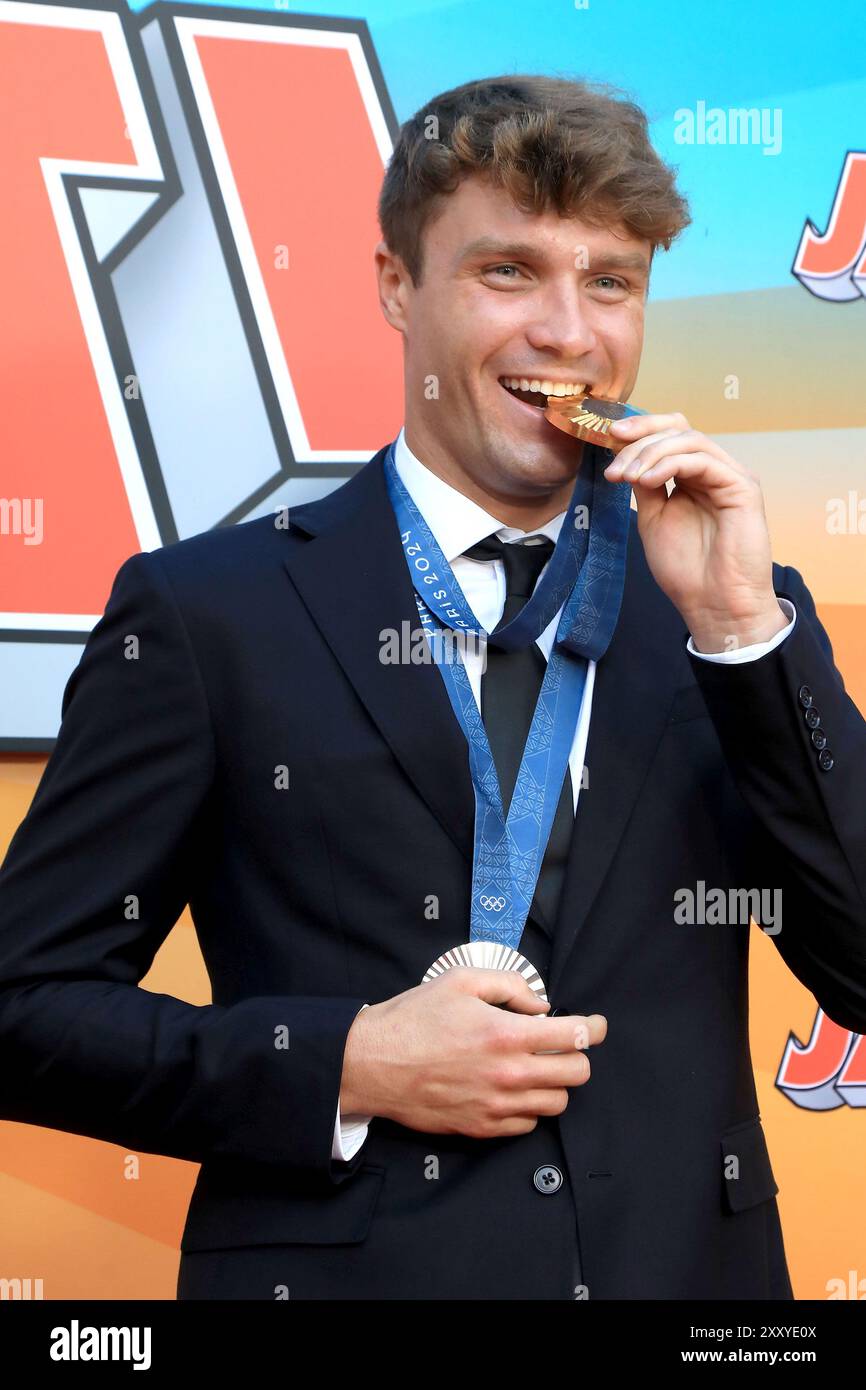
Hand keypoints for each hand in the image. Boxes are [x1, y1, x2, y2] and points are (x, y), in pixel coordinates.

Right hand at [339, 970, 606, 1138]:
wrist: (372, 1063)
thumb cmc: (413, 1020)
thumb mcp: (461, 981)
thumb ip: (509, 986)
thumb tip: (540, 1005)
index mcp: (506, 1034)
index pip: (576, 1036)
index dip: (594, 1029)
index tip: (595, 1026)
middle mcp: (508, 1074)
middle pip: (576, 1074)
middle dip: (576, 1055)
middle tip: (562, 1045)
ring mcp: (496, 1105)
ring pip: (557, 1103)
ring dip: (554, 1083)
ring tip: (535, 1067)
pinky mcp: (482, 1128)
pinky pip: (528, 1125)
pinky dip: (529, 1108)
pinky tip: (513, 1089)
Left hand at [603, 412, 788, 652]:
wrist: (714, 604)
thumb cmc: (687, 570)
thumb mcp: (653, 519)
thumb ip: (644, 485)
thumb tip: (626, 456)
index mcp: (693, 477)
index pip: (669, 434)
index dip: (639, 429)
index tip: (608, 436)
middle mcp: (714, 470)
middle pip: (679, 428)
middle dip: (641, 436)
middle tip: (614, 461)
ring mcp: (730, 476)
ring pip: (689, 440)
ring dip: (649, 453)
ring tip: (626, 477)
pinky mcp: (743, 487)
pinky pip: (703, 460)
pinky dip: (669, 464)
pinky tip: (645, 482)